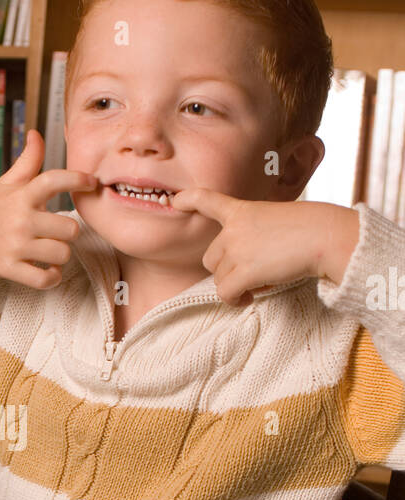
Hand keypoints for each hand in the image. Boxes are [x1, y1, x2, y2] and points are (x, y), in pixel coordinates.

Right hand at [0, 130, 97, 287]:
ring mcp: (14, 246)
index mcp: (22, 196)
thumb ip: (28, 161)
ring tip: (51, 251)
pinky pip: (45, 279)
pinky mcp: (9, 269)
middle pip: (69, 229)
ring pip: (62, 254)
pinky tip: (49, 270)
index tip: (92, 182)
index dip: (77, 179)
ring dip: (61, 254)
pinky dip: (52, 277)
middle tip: (58, 232)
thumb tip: (36, 133)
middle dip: (69, 232)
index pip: (53, 180)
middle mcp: (20, 220)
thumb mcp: (8, 183)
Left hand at [170, 189, 359, 305]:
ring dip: (235, 285)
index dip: (188, 200)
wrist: (325, 236)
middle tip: (252, 274)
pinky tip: (250, 297)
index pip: (207, 200)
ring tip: (259, 283)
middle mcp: (233, 229)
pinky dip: (235, 299)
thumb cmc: (312, 230)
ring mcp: (236, 250)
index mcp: (243, 210)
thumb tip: (250, 270)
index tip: (174, 201)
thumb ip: (256, 236)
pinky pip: (225, 293)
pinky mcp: (243, 271)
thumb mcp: (278, 221)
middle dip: (227, 270)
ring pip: (218, 278)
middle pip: (211, 258)